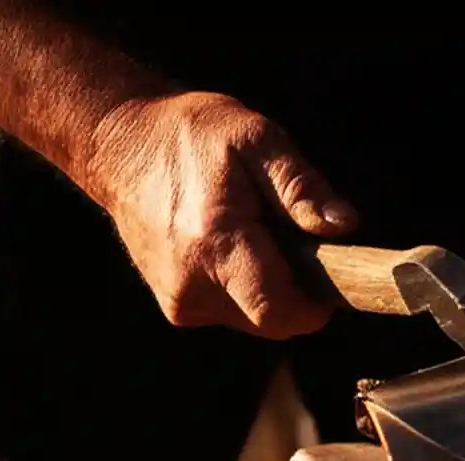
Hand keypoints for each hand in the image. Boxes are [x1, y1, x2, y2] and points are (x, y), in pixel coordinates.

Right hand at [82, 91, 358, 338]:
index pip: (279, 312)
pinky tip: (233, 248)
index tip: (330, 277)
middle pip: (272, 321)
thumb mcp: (257, 140)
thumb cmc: (195, 136)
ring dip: (270, 288)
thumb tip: (342, 225)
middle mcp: (192, 284)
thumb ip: (301, 186)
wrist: (121, 144)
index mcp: (216, 245)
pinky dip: (246, 288)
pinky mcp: (175, 305)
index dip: (314, 306)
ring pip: (254, 318)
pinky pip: (231, 311)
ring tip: (258, 237)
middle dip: (296, 292)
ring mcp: (179, 300)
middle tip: (292, 241)